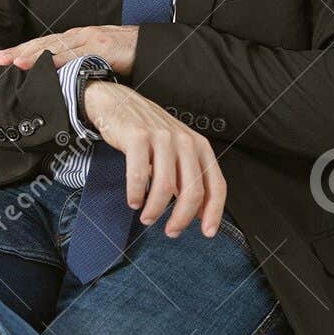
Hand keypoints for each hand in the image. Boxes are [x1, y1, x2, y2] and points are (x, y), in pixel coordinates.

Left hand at [0, 25, 138, 74]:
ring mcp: (90, 40)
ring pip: (56, 48)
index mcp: (78, 37)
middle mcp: (80, 35)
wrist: (153, 47)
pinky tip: (45, 66)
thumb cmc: (127, 54)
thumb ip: (80, 64)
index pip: (46, 43)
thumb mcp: (98, 58)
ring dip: (34, 55)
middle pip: (45, 43)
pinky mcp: (101, 48)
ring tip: (15, 63)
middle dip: (21, 51)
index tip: (6, 57)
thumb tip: (63, 80)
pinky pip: (76, 56)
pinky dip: (59, 61)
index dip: (25, 49)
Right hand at [83, 81, 226, 236]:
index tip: (208, 233)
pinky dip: (136, 194)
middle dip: (182, 218)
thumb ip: (188, 177)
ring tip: (146, 218)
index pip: (216, 185)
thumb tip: (199, 213)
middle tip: (171, 231)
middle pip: (192, 191)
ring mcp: (161, 137)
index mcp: (199, 146)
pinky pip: (139, 175)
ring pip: (165, 187)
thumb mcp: (176, 150)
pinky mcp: (137, 137)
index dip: (214, 212)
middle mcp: (184, 141)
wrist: (117, 102)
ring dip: (155, 210)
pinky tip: (133, 201)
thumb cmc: (147, 132)